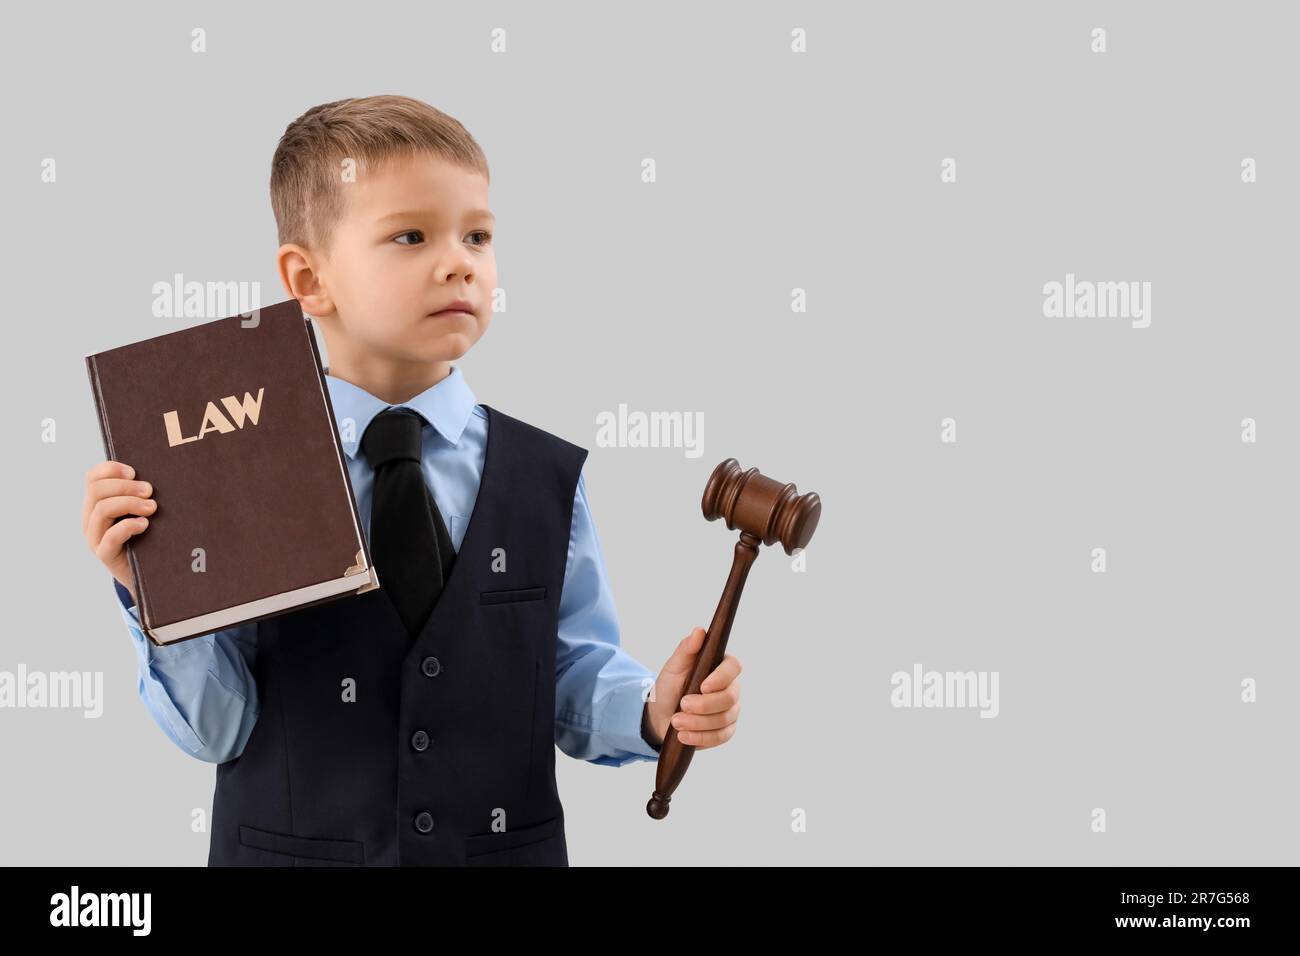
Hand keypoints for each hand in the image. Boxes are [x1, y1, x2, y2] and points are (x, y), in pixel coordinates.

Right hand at [83, 460, 155, 603]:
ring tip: (152, 508)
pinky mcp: (105, 554)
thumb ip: (143, 494)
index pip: (92, 478)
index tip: (134, 472)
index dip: (110, 469)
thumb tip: (162, 471)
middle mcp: (91, 519)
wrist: (150, 574)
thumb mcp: (143, 511)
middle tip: (149, 491)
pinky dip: (128, 526)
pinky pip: (110, 537)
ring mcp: (95, 538)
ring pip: (101, 510)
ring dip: (129, 503)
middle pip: (96, 490)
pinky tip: (145, 525)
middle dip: (125, 486)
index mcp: (97, 504)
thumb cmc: (150, 536)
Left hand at [642, 626, 741, 749]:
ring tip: (676, 722)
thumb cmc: (669, 686)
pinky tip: (684, 736)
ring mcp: (730, 710)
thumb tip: (699, 630)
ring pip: (724, 719)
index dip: (721, 678)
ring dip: (698, 723)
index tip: (702, 686)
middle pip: (730, 697)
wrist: (661, 714)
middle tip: (682, 705)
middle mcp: (730, 688)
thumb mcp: (674, 666)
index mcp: (721, 667)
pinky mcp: (725, 730)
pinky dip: (701, 738)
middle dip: (704, 705)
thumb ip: (687, 649)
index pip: (734, 667)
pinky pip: (721, 736)